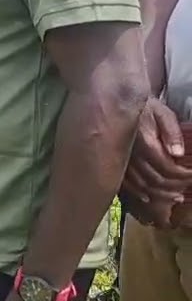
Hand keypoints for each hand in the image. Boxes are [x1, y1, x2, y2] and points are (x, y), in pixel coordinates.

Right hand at [122, 97, 191, 226]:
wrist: (119, 102)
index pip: (167, 167)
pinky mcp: (115, 163)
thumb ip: (172, 132)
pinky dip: (139, 193)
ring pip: (142, 185)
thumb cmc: (146, 107)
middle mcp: (131, 155)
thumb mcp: (164, 113)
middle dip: (174, 187)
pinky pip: (126, 184)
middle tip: (187, 188)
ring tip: (175, 196)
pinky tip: (149, 198)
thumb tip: (178, 154)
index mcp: (145, 143)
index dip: (183, 175)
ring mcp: (121, 160)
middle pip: (155, 180)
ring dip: (160, 194)